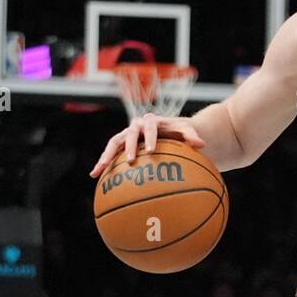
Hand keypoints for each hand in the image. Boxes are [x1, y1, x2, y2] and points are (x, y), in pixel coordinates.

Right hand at [90, 113, 206, 177]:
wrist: (169, 130)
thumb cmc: (179, 130)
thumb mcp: (187, 130)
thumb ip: (192, 135)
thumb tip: (202, 144)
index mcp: (152, 121)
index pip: (150, 127)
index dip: (150, 138)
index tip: (151, 150)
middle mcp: (136, 126)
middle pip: (129, 134)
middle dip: (129, 147)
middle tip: (131, 160)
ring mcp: (126, 135)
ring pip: (114, 143)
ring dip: (107, 156)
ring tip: (99, 170)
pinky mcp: (121, 144)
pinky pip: (110, 153)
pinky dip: (103, 162)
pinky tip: (95, 175)